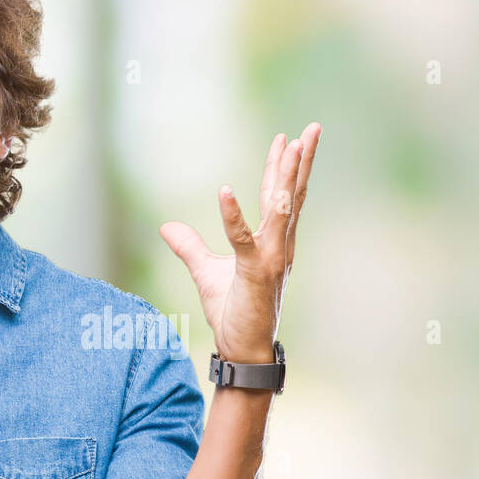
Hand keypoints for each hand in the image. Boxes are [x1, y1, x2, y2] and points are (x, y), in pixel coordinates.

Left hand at [159, 122, 319, 364]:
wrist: (241, 350)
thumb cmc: (232, 313)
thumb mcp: (205, 272)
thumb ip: (189, 247)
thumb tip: (166, 226)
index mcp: (274, 243)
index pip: (281, 198)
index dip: (282, 168)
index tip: (287, 138)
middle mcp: (279, 246)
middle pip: (292, 195)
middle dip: (301, 161)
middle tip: (312, 128)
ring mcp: (271, 259)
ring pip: (281, 209)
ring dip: (285, 176)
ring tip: (291, 145)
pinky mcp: (255, 273)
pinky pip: (242, 239)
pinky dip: (232, 216)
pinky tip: (224, 190)